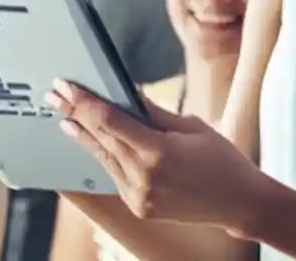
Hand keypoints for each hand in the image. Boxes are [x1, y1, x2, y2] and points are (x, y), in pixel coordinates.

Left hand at [46, 79, 268, 234]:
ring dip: (84, 137)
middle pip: (101, 139)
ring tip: (66, 118)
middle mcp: (144, 177)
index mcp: (159, 152)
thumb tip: (126, 93)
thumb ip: (154, 113)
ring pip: (104, 159)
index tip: (66, 87)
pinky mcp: (139, 207)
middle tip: (55, 96)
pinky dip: (104, 156)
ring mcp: (140, 196)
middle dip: (76, 115)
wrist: (239, 203)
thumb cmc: (222, 159)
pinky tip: (93, 142)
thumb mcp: (191, 127)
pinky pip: (115, 175)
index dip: (85, 102)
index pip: (111, 121)